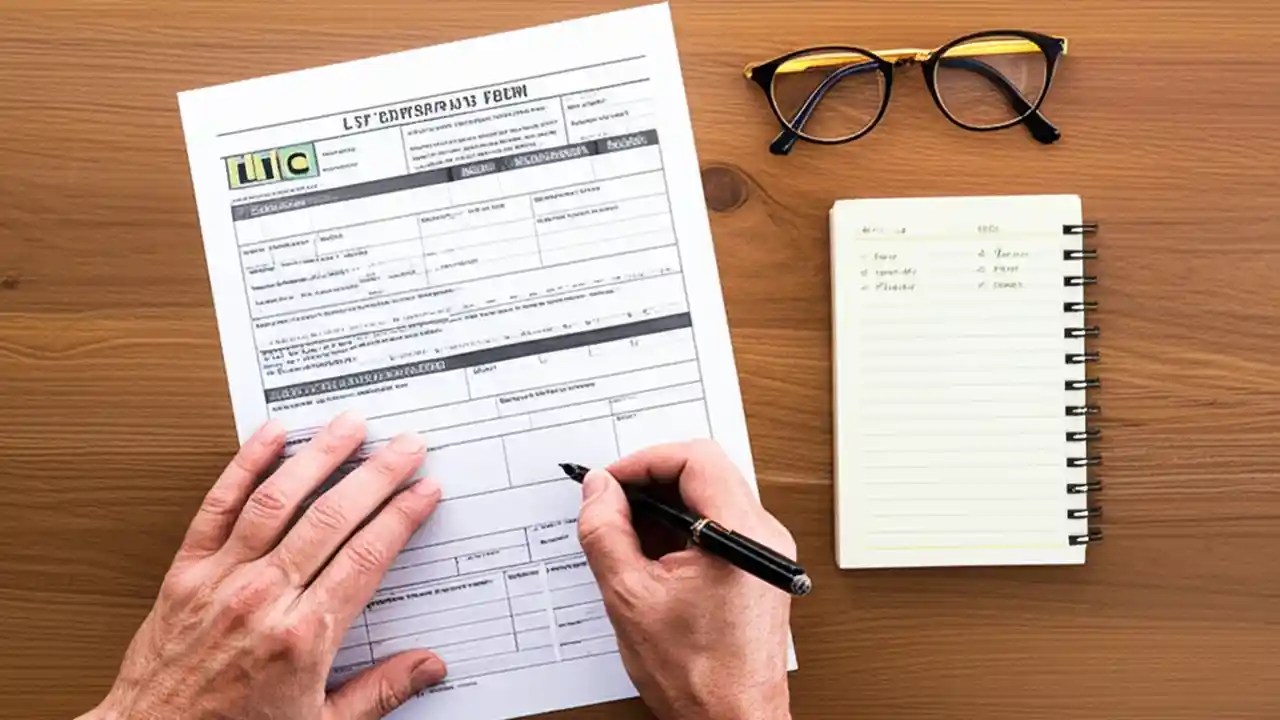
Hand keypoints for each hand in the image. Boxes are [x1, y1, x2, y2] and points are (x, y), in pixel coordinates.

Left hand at [82, 413, 445, 719]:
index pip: (366, 557)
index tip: (425, 490)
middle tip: (404, 446)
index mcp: (303, 636)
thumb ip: (381, 691)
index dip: (401, 517)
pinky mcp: (186, 571)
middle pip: (332, 519)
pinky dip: (244, 466)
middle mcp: (264, 599)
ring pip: (279, 501)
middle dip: (375, 475)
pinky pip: (218, 507)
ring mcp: (222, 579)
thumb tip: (430, 667)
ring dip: (318, 457)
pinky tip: (269, 436)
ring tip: (348, 425)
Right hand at [577, 441, 794, 719]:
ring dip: (661, 510)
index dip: (644, 461)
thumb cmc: (697, 676)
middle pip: (703, 472)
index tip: (610, 482)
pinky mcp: (756, 566)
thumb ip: (605, 532)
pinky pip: (716, 525)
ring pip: (707, 498)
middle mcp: (762, 534)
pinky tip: (650, 560)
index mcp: (739, 534)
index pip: (695, 457)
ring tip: (626, 541)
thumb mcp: (630, 596)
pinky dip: (678, 531)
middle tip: (611, 506)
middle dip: (649, 483)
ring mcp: (764, 550)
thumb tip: (599, 490)